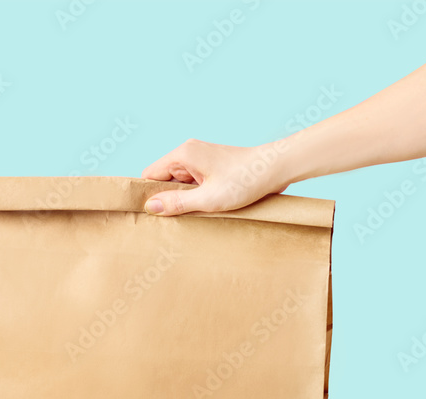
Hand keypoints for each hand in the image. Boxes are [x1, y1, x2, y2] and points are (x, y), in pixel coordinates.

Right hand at [141, 139, 290, 215]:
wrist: (277, 167)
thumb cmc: (246, 179)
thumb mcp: (209, 198)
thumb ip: (177, 203)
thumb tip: (150, 206)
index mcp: (183, 155)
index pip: (150, 174)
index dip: (148, 194)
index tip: (152, 214)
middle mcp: (189, 152)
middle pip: (164, 178)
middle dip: (168, 198)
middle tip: (176, 218)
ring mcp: (201, 157)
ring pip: (180, 182)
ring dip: (185, 198)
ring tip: (196, 211)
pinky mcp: (211, 164)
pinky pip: (194, 181)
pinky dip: (196, 194)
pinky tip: (206, 205)